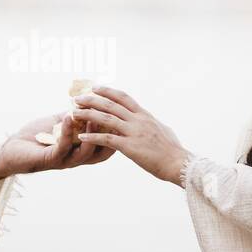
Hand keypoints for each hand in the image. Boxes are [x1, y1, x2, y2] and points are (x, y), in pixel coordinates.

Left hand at [0, 111, 115, 179]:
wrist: (12, 150)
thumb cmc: (37, 136)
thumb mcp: (61, 124)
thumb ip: (76, 115)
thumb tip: (90, 98)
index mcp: (81, 151)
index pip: (105, 146)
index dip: (116, 134)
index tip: (124, 117)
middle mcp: (76, 159)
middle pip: (101, 153)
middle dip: (110, 136)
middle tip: (115, 118)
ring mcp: (64, 161)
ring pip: (85, 152)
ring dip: (91, 133)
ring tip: (93, 117)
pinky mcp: (50, 159)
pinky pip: (62, 146)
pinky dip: (67, 131)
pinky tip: (68, 117)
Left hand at [72, 86, 190, 185]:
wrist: (178, 163)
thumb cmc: (172, 150)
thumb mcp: (162, 129)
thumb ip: (151, 122)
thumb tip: (149, 119)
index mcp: (145, 115)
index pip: (123, 97)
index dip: (108, 91)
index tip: (95, 87)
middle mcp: (138, 120)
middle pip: (111, 105)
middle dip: (92, 100)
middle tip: (77, 98)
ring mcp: (134, 132)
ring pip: (106, 119)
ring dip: (88, 115)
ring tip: (74, 113)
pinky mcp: (130, 147)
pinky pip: (107, 139)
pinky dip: (92, 137)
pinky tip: (80, 137)